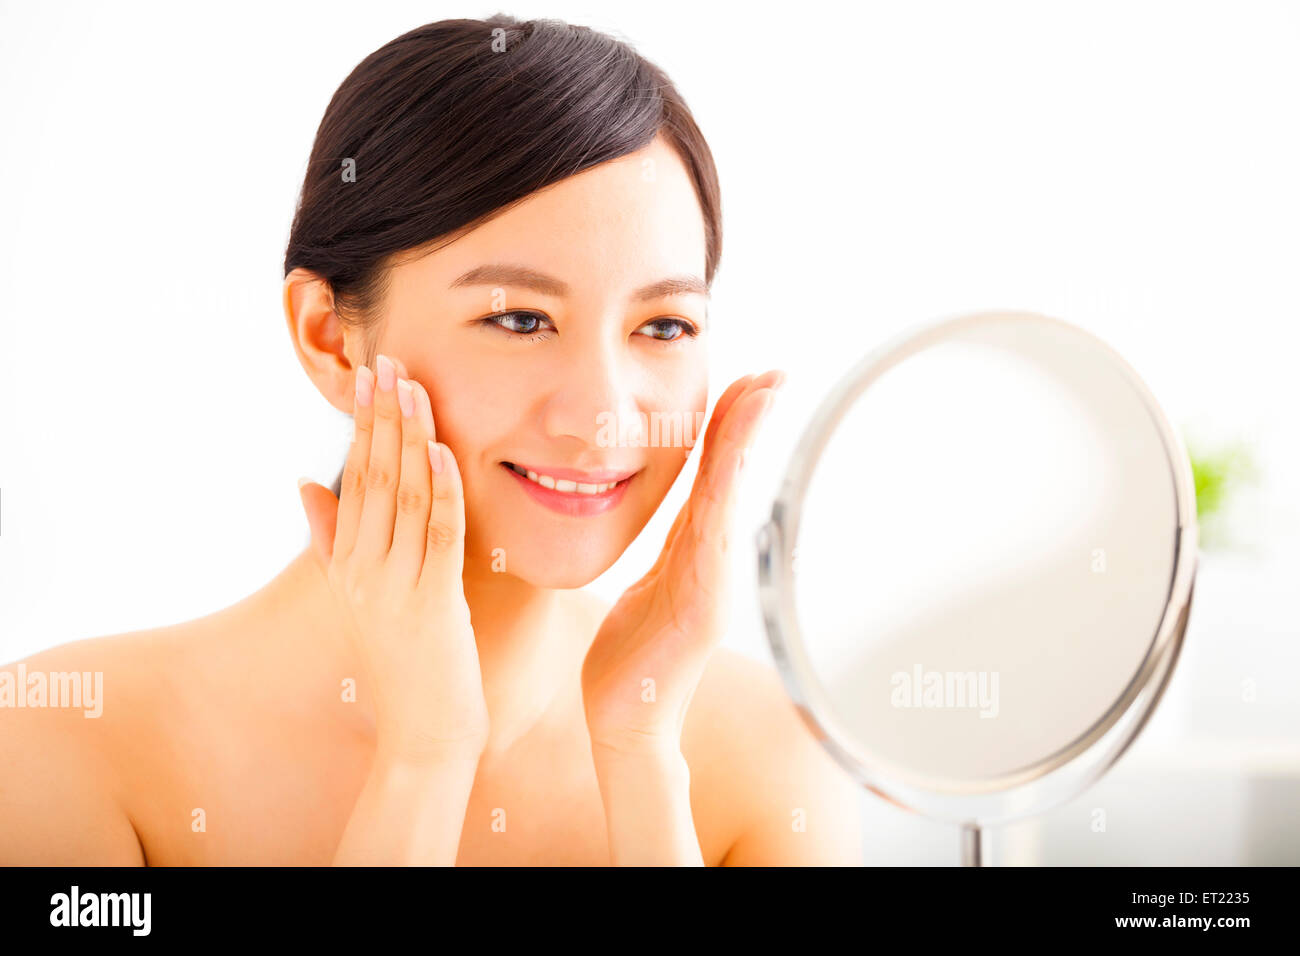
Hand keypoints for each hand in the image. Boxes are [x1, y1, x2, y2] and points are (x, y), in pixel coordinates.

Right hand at [298, 353, 488, 760]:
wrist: (422, 735)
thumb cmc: (400, 665)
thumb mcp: (357, 599)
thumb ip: (331, 542)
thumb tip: (304, 484)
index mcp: (347, 565)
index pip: (353, 481)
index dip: (363, 426)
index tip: (370, 378)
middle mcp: (364, 571)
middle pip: (373, 478)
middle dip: (382, 417)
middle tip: (388, 361)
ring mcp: (395, 587)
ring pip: (402, 497)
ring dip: (410, 439)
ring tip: (414, 387)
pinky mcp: (433, 604)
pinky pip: (438, 536)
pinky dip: (441, 490)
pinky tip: (444, 451)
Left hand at [581, 370, 784, 758]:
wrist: (625, 723)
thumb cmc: (628, 658)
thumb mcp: (644, 586)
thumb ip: (665, 547)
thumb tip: (670, 511)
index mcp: (692, 552)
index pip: (712, 474)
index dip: (729, 426)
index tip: (747, 380)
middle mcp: (710, 561)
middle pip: (731, 476)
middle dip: (749, 419)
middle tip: (773, 371)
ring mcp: (711, 583)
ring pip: (727, 496)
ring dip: (745, 442)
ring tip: (763, 393)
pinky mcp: (702, 607)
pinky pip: (710, 536)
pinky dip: (725, 493)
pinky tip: (734, 455)